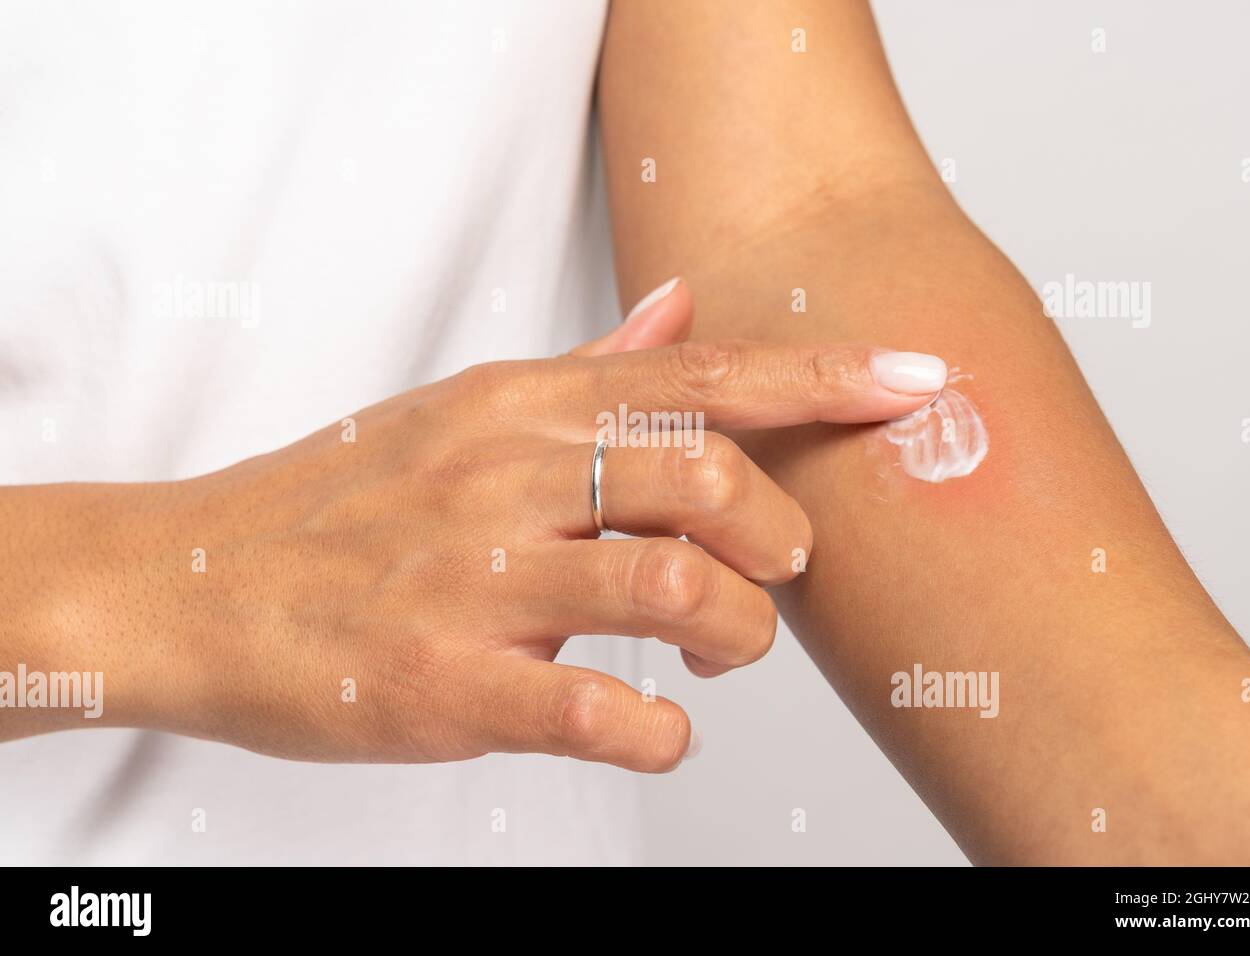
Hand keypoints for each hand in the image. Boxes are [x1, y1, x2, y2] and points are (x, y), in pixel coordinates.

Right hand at [87, 280, 946, 769]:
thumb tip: (682, 311)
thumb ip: (588, 366)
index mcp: (518, 406)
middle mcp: (504, 475)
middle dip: (778, 530)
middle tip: (780, 568)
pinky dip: (662, 730)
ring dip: (735, 629)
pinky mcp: (445, 682)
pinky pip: (597, 710)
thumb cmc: (338, 501)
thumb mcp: (464, 410)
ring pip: (670, 584)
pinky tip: (662, 726)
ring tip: (724, 650)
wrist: (190, 582)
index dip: (825, 375)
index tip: (917, 382)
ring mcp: (474, 579)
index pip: (703, 376)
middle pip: (706, 474)